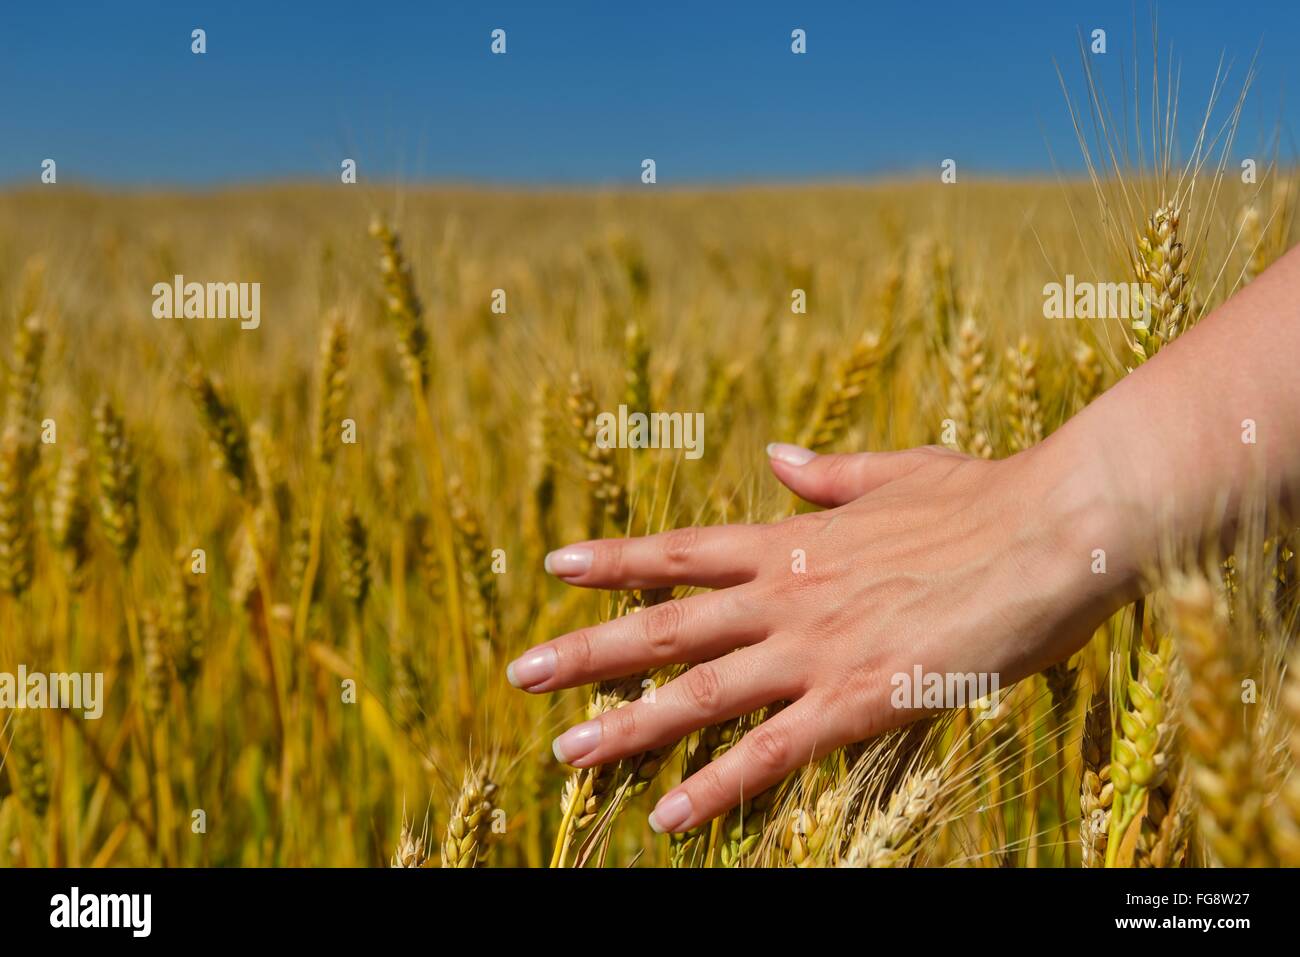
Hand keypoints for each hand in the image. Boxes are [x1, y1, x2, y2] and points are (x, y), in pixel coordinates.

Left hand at [506, 440, 1138, 832]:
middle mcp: (787, 595)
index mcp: (795, 540)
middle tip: (520, 674)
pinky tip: (670, 816)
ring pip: (700, 693)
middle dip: (587, 651)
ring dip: (627, 724)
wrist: (1053, 530)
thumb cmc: (986, 498)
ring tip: (564, 750)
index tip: (554, 565)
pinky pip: (771, 754)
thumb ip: (827, 474)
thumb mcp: (896, 471)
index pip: (682, 551)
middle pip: (666, 626)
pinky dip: (717, 787)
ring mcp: (816, 649)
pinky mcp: (859, 701)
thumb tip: (774, 458)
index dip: (614, 561)